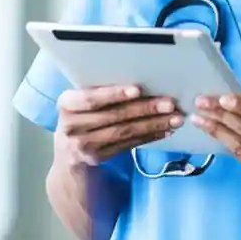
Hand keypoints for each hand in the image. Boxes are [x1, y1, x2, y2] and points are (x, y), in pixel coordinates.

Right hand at [54, 85, 185, 168]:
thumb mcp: (79, 102)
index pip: (91, 99)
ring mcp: (84, 145)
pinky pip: (127, 145)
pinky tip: (165, 131)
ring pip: (124, 132)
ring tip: (174, 118)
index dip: (114, 94)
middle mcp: (72, 125)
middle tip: (169, 104)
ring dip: (152, 125)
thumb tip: (141, 82)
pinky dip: (148, 137)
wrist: (67, 153)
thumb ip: (99, 92)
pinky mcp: (97, 157)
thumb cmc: (80, 116)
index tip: (138, 89)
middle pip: (113, 116)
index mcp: (66, 103)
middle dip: (144, 109)